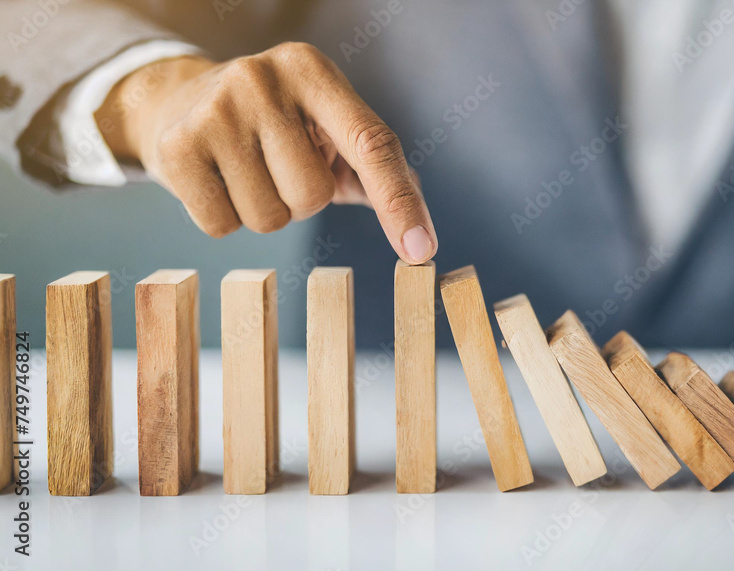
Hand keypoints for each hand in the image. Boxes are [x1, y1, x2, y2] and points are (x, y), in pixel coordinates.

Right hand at [95, 42, 436, 263]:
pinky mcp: (176, 147)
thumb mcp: (329, 128)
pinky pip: (223, 227)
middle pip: (314, 196)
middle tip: (278, 169)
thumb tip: (421, 234)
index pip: (371, 144)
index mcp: (314, 72)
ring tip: (247, 172)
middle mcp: (263, 80)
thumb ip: (380, 169)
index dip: (399, 202)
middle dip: (302, 202)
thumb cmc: (276, 127)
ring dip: (265, 212)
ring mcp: (215, 110)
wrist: (177, 103)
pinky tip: (216, 180)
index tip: (422, 251)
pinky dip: (225, 219)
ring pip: (269, 219)